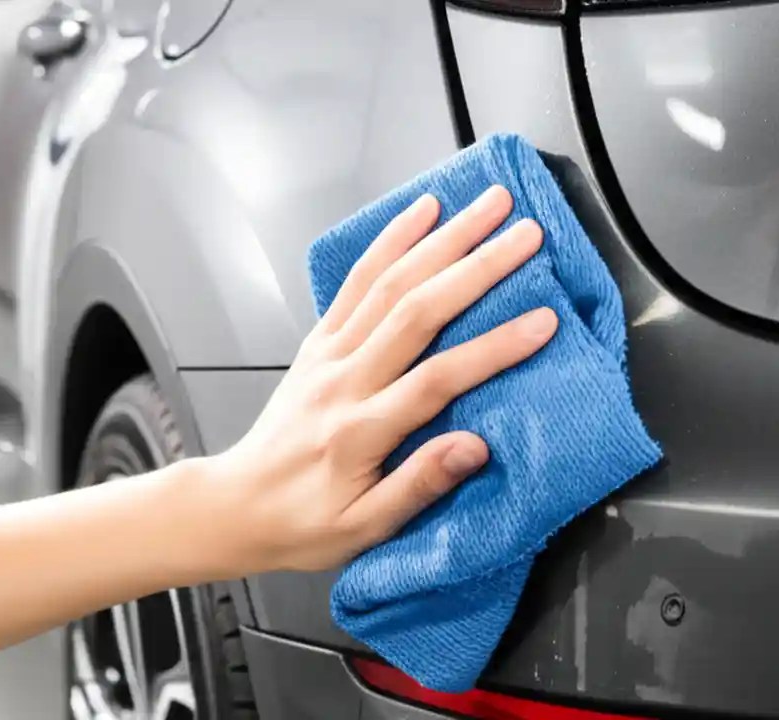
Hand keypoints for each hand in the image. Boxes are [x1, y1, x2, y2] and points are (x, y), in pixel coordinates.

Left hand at [208, 186, 556, 573]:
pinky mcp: (319, 340)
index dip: (492, 349)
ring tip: (487, 204)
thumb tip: (475, 447)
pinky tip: (421, 211)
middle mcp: (344, 380)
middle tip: (527, 234)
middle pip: (417, 311)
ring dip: (442, 238)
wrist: (235, 505)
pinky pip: (355, 280)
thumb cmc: (304, 523)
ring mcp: (328, 352)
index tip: (542, 322)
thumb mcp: (364, 529)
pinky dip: (390, 240)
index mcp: (361, 430)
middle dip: (477, 267)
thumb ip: (419, 486)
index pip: (437, 380)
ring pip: (389, 282)